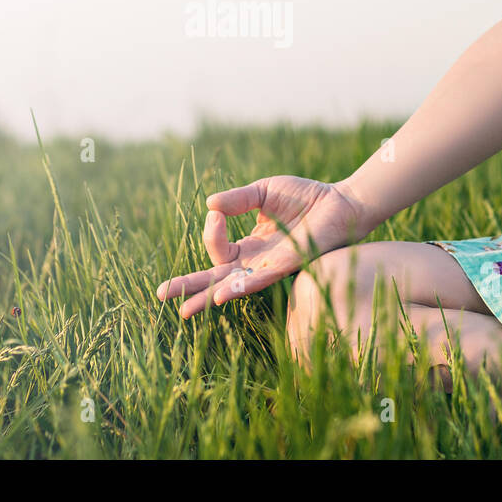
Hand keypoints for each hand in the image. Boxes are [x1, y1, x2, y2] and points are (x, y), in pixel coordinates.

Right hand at [155, 175, 372, 317]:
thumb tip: (209, 206)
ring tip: (185, 310)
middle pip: (216, 279)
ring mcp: (271, 268)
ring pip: (233, 287)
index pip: (218, 248)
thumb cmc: (306, 197)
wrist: (341, 202)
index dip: (210, 231)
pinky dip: (239, 288)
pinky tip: (222, 296)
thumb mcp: (264, 191)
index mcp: (251, 246)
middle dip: (189, 288)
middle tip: (161, 296)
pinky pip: (259, 281)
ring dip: (208, 296)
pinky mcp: (288, 266)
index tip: (215, 213)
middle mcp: (258, 262)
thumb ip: (237, 199)